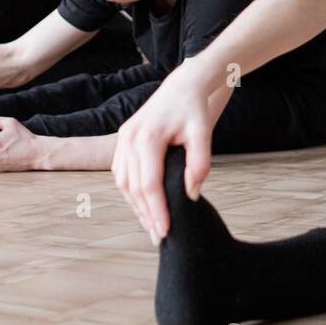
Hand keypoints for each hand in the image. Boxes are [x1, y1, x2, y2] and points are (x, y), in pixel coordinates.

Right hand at [113, 64, 231, 243]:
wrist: (181, 87)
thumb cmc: (194, 111)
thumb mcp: (203, 135)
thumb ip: (199, 166)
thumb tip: (190, 195)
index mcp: (148, 136)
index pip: (149, 183)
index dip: (157, 210)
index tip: (165, 231)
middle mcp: (129, 138)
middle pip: (133, 187)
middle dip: (146, 215)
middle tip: (159, 237)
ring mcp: (122, 139)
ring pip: (124, 183)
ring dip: (136, 207)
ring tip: (152, 226)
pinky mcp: (122, 141)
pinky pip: (122, 174)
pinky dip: (131, 193)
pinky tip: (144, 206)